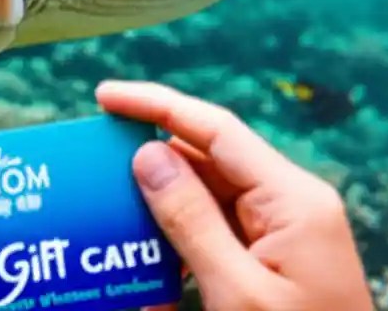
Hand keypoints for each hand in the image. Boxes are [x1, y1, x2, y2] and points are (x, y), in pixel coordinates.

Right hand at [97, 81, 373, 310]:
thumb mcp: (234, 293)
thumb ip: (189, 219)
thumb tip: (148, 154)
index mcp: (293, 200)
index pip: (215, 129)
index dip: (156, 105)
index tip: (104, 96)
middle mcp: (292, 207)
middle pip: (210, 161)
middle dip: (152, 160)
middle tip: (93, 163)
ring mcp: (286, 237)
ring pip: (210, 199)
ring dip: (161, 205)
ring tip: (110, 211)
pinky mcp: (277, 265)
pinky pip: (220, 235)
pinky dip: (180, 241)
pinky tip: (145, 260)